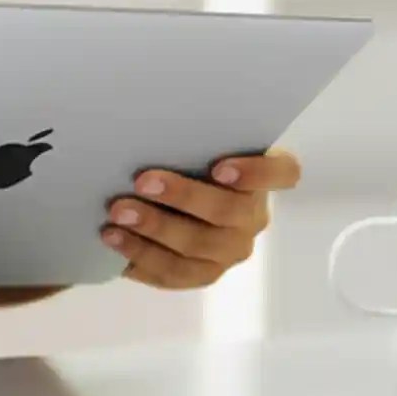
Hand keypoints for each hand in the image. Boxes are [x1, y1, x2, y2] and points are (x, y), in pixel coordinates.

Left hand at [101, 150, 300, 289]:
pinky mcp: (203, 273)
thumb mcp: (195, 146)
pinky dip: (141, 256)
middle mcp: (253, 217)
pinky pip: (174, 273)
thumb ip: (191, 139)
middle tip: (141, 182)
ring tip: (117, 215)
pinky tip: (113, 240)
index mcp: (262, 179)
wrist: (168, 203)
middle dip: (182, 196)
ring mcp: (230, 250)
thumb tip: (149, 121)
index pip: (283, 172)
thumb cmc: (185, 160)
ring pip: (197, 247)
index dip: (257, 173)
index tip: (219, 168)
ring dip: (154, 229)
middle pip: (228, 212)